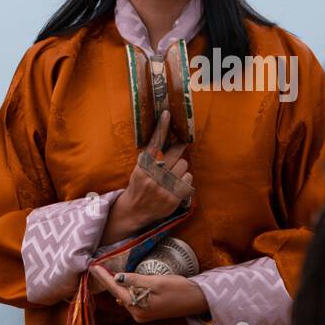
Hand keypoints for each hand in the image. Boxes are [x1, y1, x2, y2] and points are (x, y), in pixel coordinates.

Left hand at [87, 263, 208, 322]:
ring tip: (106, 272)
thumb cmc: (179, 289)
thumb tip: (117, 278)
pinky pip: (132, 299)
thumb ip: (135, 280)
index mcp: (137, 306)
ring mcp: (142, 314)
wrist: (197, 300)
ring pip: (124, 297)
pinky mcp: (148, 312)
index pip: (115, 289)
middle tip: (97, 267)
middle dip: (107, 281)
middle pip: (117, 294)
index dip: (103, 277)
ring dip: (116, 285)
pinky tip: (123, 281)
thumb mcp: (156, 282)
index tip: (92, 266)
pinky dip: (126, 289)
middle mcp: (137, 313)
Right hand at [110, 110, 192, 234]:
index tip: (167, 114)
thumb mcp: (140, 168)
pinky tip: (176, 185)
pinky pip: (188, 180)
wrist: (135, 210)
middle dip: (179, 150)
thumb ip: (152, 156)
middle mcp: (153, 176)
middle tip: (181, 145)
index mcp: (143, 166)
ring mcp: (163, 188)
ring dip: (182, 169)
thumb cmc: (140, 184)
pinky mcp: (173, 198)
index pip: (154, 143)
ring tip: (173, 174)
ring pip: (185, 166)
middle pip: (176, 154)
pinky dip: (185, 181)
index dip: (161, 128)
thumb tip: (167, 138)